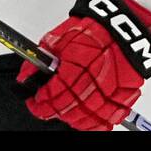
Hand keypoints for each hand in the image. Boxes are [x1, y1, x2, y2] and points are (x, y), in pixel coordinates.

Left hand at [18, 0, 150, 130]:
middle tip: (46, 105)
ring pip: (87, 121)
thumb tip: (26, 75)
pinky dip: (95, 122)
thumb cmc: (94, 30)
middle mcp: (91, 88)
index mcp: (73, 74)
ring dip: (73, 119)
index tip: (34, 102)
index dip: (38, 103)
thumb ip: (39, 61)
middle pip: (67, 113)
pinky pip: (108, 120)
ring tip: (64, 112)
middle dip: (53, 110)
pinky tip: (88, 118)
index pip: (50, 100)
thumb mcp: (57, 40)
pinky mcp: (124, 99)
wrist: (124, 27)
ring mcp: (109, 96)